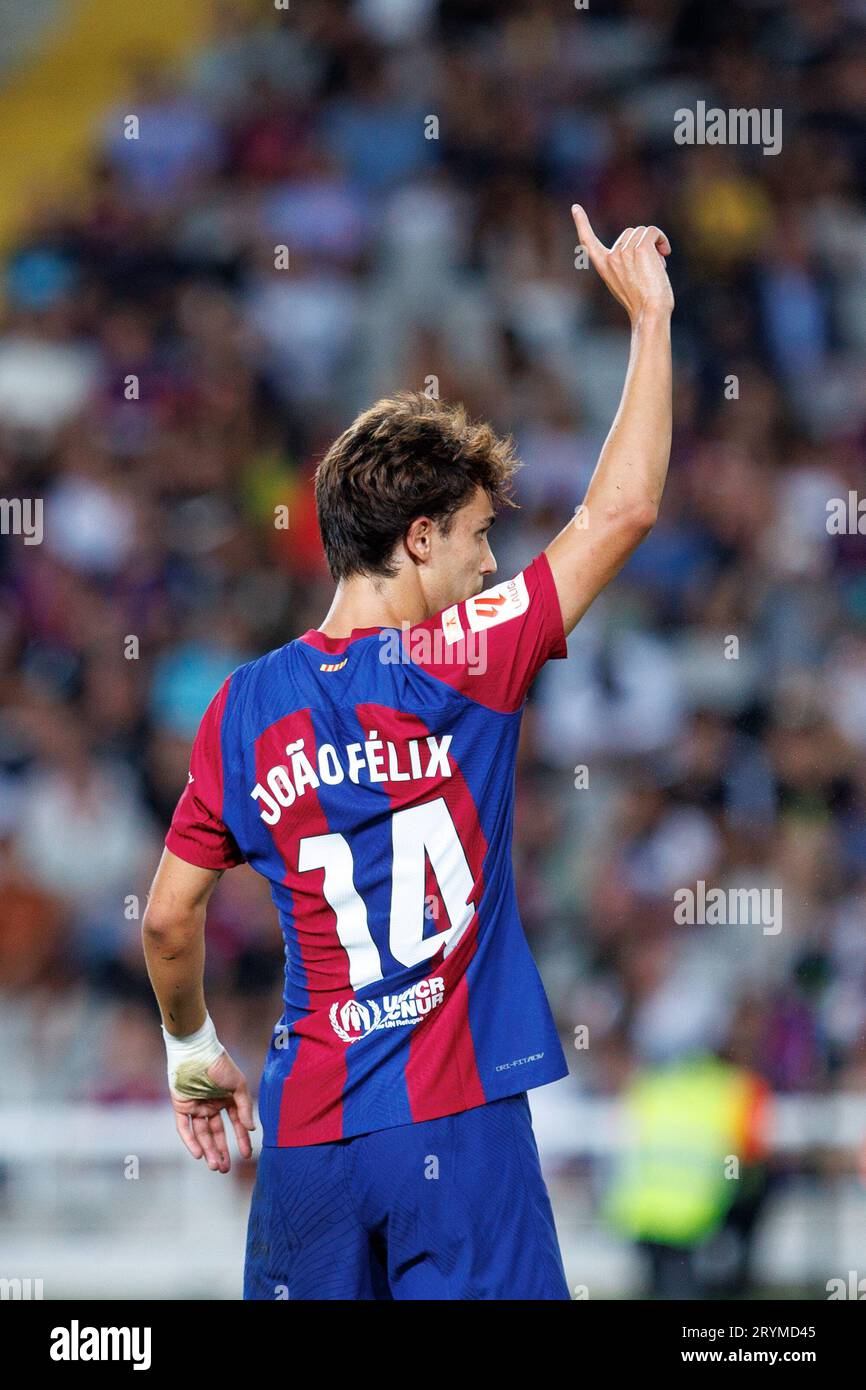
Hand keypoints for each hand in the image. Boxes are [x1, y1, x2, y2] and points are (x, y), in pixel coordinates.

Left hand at [170, 1049, 255, 1172]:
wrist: (197, 1051)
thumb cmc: (220, 1065)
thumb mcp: (238, 1085)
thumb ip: (244, 1107)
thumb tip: (252, 1129)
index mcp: (226, 1099)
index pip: (235, 1123)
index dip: (241, 1139)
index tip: (247, 1155)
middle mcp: (211, 1104)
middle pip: (216, 1133)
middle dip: (221, 1151)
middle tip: (224, 1169)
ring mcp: (195, 1106)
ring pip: (201, 1133)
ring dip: (208, 1150)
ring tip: (214, 1166)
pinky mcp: (180, 1105)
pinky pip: (184, 1127)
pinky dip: (190, 1141)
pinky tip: (198, 1154)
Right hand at [572, 205, 673, 320]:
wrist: (650, 312)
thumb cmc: (643, 304)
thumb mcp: (625, 284)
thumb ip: (624, 265)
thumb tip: (642, 246)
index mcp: (604, 267)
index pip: (588, 242)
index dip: (581, 224)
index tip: (575, 208)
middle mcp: (611, 257)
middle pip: (629, 233)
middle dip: (643, 244)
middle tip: (652, 267)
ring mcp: (625, 251)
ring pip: (643, 232)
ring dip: (655, 244)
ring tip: (659, 265)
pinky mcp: (640, 248)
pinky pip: (653, 232)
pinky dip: (661, 239)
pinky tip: (665, 252)